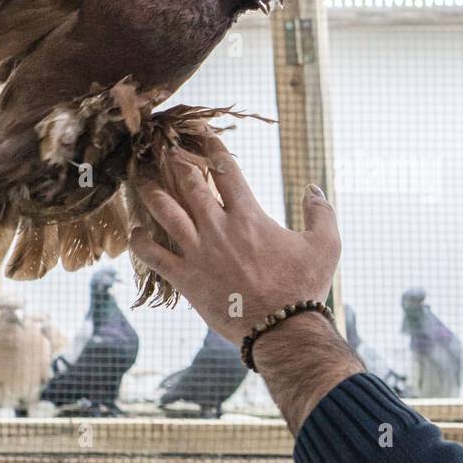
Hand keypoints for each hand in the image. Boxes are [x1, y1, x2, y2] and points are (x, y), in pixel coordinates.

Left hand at [131, 134, 339, 344]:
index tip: (201, 133)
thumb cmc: (304, 287)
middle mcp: (218, 228)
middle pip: (188, 182)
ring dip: (151, 191)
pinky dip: (140, 241)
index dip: (211, 146)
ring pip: (164, 211)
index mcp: (248, 215)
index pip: (224, 169)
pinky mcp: (185, 279)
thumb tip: (313, 188)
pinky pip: (153, 255)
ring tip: (141, 178)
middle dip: (174, 159)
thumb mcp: (326, 245)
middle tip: (162, 146)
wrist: (282, 330)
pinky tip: (136, 232)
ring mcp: (198, 253)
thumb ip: (321, 212)